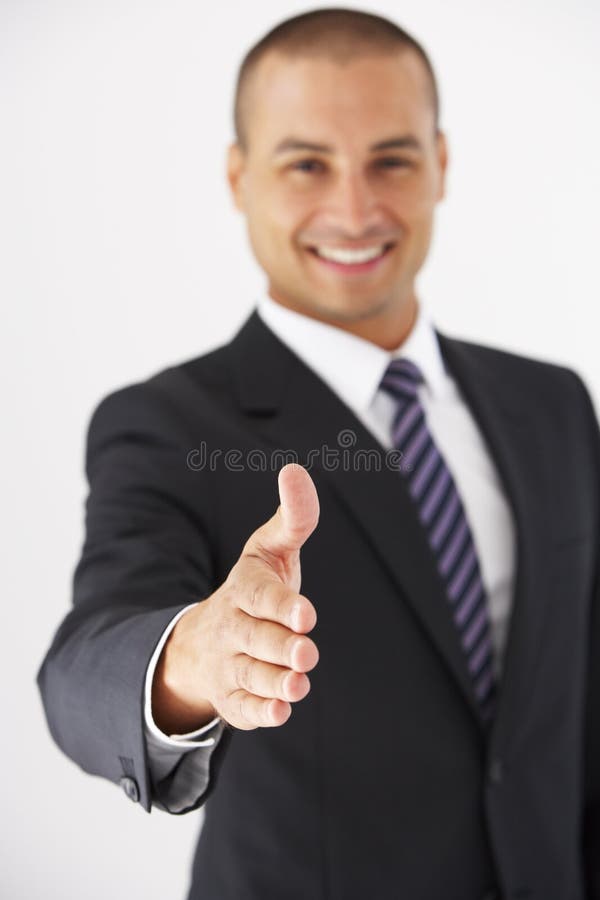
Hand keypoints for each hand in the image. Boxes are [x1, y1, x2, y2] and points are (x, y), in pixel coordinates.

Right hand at [152, 463, 319, 732]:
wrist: (205, 641)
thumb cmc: (254, 589)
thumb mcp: (269, 550)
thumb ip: (293, 517)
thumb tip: (295, 469)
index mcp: (244, 590)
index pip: (259, 597)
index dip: (280, 605)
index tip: (305, 615)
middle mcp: (233, 628)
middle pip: (255, 639)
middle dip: (280, 646)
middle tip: (306, 651)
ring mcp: (229, 665)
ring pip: (250, 676)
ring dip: (275, 681)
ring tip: (299, 684)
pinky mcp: (232, 698)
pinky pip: (242, 709)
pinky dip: (259, 712)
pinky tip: (279, 711)